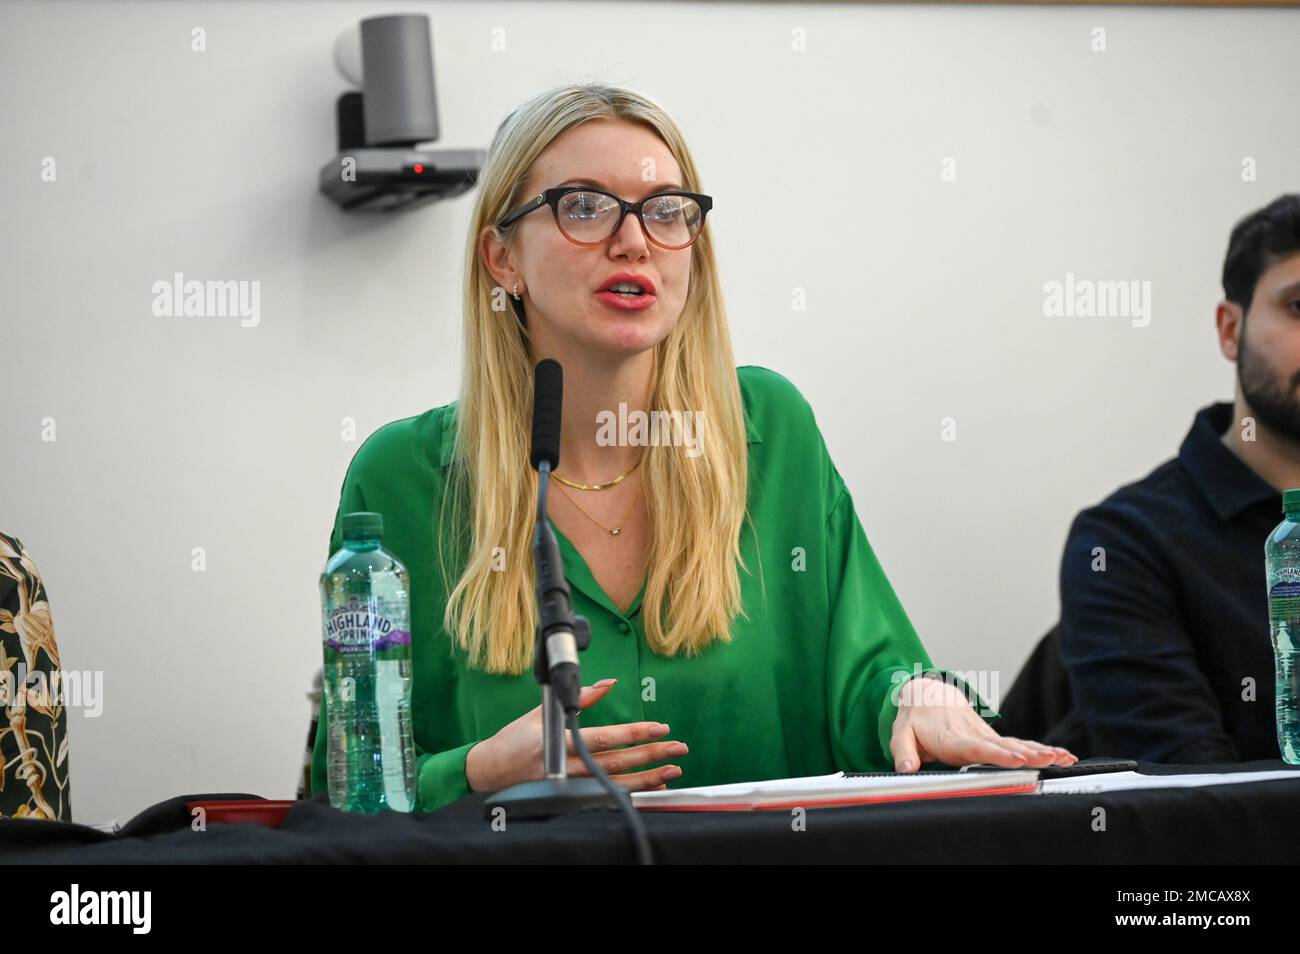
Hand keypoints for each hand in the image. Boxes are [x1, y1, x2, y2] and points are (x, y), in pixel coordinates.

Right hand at [465, 678, 686, 792]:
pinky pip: (605, 795)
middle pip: (616, 763)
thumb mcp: (541, 712)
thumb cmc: (513, 740)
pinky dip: (631, 791)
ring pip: (614, 784)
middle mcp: (564, 767)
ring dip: (647, 778)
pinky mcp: (569, 798)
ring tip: (672, 770)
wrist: (489, 772)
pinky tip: (650, 785)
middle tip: (677, 747)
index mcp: (557, 741)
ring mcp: (567, 787)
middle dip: (650, 755)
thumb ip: (579, 699)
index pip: (603, 738)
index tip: (659, 729)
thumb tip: (608, 684)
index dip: (633, 734)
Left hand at [889, 674, 1078, 771]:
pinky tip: (1063, 756)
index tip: (1016, 759)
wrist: (926, 695)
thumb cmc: (914, 718)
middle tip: (1050, 760)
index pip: (976, 747)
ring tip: (1063, 758)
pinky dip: (1041, 750)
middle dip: (1027, 754)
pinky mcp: (994, 739)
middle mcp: (974, 735)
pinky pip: (1020, 745)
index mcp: (952, 737)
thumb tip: (905, 769)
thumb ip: (903, 752)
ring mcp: (986, 736)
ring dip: (1041, 751)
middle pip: (1003, 746)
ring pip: (1017, 744)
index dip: (996, 754)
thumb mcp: (900, 733)